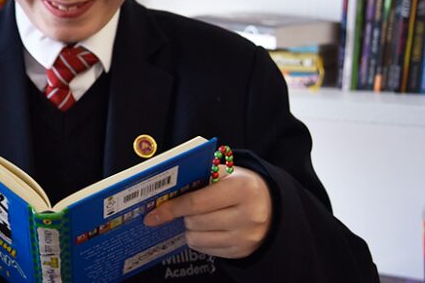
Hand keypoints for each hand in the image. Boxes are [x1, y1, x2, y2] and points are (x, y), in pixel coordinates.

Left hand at [143, 166, 272, 258]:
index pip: (195, 203)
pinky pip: (207, 250)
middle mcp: (247, 215)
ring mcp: (246, 237)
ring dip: (190, 229)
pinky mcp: (242, 251)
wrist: (273, 206)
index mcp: (241, 189)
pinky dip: (200, 240)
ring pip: (197, 239)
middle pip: (194, 222)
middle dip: (183, 216)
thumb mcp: (227, 173)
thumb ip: (199, 176)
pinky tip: (207, 229)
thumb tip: (165, 190)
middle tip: (186, 209)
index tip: (153, 214)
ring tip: (197, 218)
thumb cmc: (241, 186)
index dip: (171, 208)